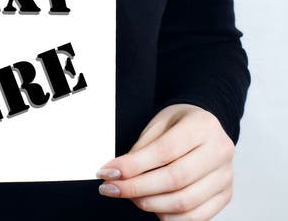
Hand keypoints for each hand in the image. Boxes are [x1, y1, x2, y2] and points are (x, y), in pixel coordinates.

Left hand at [96, 103, 234, 218]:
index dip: (134, 166)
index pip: (164, 151)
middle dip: (137, 188)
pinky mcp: (225, 196)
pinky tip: (152, 207)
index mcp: (203, 126)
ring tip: (130, 196)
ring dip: (150, 204)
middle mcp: (219, 151)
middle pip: (175, 179)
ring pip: (184, 202)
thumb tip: (119, 174)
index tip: (108, 172)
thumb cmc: (181, 123)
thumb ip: (143, 148)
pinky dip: (169, 218)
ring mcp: (225, 176)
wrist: (208, 124)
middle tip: (112, 188)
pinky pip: (195, 217)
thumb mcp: (160, 123)